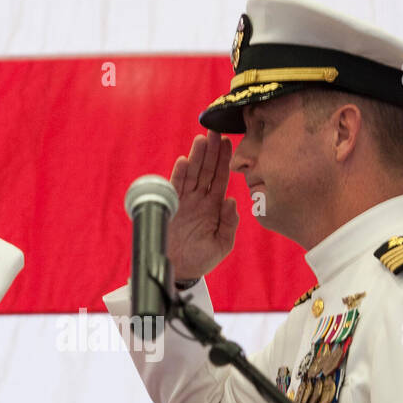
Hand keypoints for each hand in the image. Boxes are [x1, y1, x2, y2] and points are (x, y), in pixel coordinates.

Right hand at [167, 131, 238, 279]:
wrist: (178, 271)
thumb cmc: (201, 259)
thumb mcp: (222, 244)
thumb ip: (229, 224)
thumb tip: (231, 201)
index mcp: (214, 206)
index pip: (221, 178)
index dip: (225, 161)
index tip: (229, 142)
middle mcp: (199, 199)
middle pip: (206, 170)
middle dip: (211, 151)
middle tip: (215, 131)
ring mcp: (184, 201)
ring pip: (192, 173)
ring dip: (197, 156)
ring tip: (201, 139)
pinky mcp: (170, 205)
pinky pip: (176, 186)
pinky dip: (179, 173)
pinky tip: (184, 161)